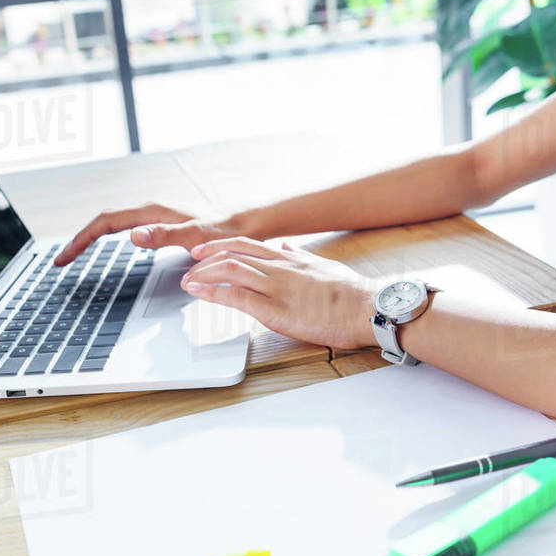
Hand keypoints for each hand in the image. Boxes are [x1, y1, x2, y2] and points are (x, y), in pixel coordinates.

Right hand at [55, 202, 243, 265]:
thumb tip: (133, 236)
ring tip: (74, 255)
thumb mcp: (195, 237)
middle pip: (103, 222)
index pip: (105, 223)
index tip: (65, 257)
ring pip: (112, 224)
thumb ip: (165, 236)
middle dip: (79, 239)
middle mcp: (149, 210)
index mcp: (151, 212)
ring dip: (90, 238)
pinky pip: (123, 228)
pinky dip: (107, 239)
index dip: (82, 239)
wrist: (244, 223)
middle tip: (61, 260)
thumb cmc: (224, 231)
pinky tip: (106, 250)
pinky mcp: (160, 224)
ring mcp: (154, 217)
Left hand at [180, 237, 378, 350]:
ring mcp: (276, 288)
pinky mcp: (276, 310)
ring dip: (203, 274)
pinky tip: (199, 293)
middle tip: (189, 267)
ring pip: (230, 270)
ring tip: (188, 281)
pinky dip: (213, 293)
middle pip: (232, 254)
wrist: (367, 308)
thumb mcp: (325, 265)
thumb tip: (289, 245)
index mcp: (290, 258)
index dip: (220, 246)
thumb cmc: (352, 293)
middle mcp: (279, 268)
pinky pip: (237, 297)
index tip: (203, 250)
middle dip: (205, 259)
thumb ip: (302, 256)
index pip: (246, 245)